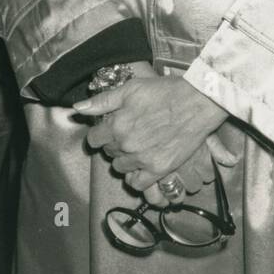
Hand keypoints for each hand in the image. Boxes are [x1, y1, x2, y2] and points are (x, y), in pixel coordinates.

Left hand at [72, 75, 226, 188]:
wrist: (196, 103)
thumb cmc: (164, 92)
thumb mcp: (130, 89)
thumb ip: (102, 101)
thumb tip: (78, 109)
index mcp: (116, 125)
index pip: (94, 139)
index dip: (100, 133)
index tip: (108, 128)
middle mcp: (126, 145)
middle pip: (109, 153)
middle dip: (113, 144)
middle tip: (126, 134)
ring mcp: (142, 159)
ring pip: (121, 168)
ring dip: (124, 159)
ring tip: (136, 147)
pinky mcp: (159, 169)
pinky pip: (138, 183)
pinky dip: (136, 177)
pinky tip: (140, 166)